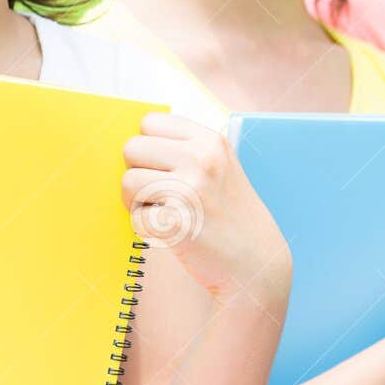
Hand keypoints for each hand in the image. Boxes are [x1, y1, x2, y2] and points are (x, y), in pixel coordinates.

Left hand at [122, 113, 291, 302]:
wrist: (256, 262)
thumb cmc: (232, 216)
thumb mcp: (222, 168)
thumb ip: (186, 150)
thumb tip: (134, 144)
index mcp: (210, 141)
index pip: (150, 122)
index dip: (148, 146)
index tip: (161, 166)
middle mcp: (201, 159)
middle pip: (132, 148)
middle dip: (138, 172)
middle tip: (158, 193)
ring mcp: (189, 190)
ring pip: (128, 182)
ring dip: (137, 202)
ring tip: (163, 212)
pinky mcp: (176, 223)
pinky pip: (135, 218)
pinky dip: (146, 230)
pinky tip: (169, 233)